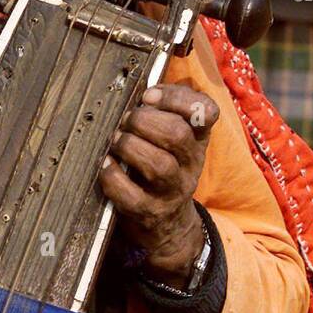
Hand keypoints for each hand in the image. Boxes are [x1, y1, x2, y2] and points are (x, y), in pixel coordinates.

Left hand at [99, 83, 219, 284]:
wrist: (170, 224)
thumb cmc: (164, 168)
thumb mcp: (176, 139)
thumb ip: (165, 110)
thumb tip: (143, 88)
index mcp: (198, 139)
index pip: (206, 111)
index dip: (177, 98)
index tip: (148, 95)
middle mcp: (191, 164)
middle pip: (177, 135)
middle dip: (144, 121)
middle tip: (127, 121)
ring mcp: (172, 191)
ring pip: (159, 164)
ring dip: (129, 146)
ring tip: (116, 141)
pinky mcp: (150, 212)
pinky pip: (131, 195)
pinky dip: (113, 177)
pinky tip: (105, 166)